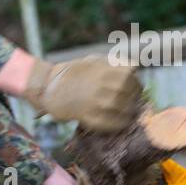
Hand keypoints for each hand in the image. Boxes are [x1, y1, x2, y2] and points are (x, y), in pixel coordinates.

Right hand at [22, 55, 140, 132]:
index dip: (135, 81)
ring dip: (130, 111)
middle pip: (132, 92)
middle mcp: (103, 84)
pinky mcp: (91, 117)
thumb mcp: (93, 60)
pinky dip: (120, 123)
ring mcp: (97, 102)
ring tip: (128, 113)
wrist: (50, 88)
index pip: (132, 74)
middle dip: (134, 97)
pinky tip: (120, 122)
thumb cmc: (73, 73)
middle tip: (132, 101)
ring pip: (126, 109)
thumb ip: (114, 63)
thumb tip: (136, 70)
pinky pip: (114, 123)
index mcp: (105, 68)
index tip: (134, 86)